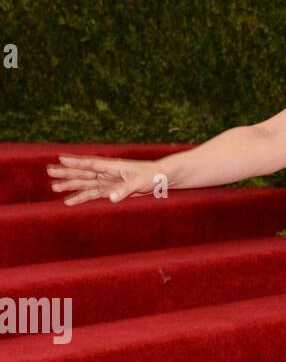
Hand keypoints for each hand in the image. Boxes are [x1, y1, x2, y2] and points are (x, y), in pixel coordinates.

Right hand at [46, 155, 166, 205]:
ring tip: (54, 187)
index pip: (91, 164)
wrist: (160, 178)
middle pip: (83, 173)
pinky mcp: (109, 190)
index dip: (76, 163)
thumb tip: (111, 198)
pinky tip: (68, 201)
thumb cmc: (152, 176)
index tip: (61, 159)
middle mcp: (106, 173)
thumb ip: (125, 190)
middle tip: (49, 172)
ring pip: (84, 183)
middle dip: (66, 173)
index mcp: (112, 166)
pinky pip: (92, 194)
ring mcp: (106, 181)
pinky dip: (80, 198)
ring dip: (70, 185)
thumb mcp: (140, 182)